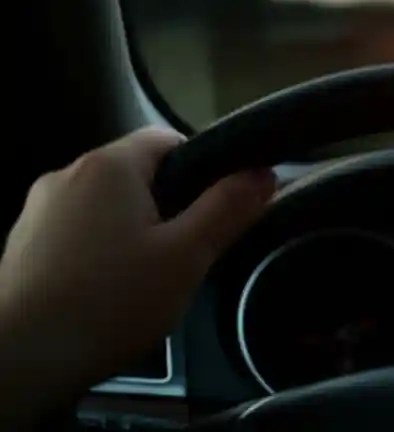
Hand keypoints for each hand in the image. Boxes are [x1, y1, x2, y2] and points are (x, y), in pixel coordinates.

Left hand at [0, 128, 273, 426]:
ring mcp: (37, 211)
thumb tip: (264, 173)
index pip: (168, 139)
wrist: (21, 359)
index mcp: (109, 166)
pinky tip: (107, 292)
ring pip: (105, 206)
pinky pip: (75, 232)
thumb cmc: (110, 301)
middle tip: (188, 251)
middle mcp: (67, 175)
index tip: (217, 208)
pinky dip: (97, 251)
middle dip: (167, 205)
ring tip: (147, 278)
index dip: (202, 167)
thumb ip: (229, 209)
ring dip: (131, 230)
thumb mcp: (187, 255)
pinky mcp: (21, 245)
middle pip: (136, 174)